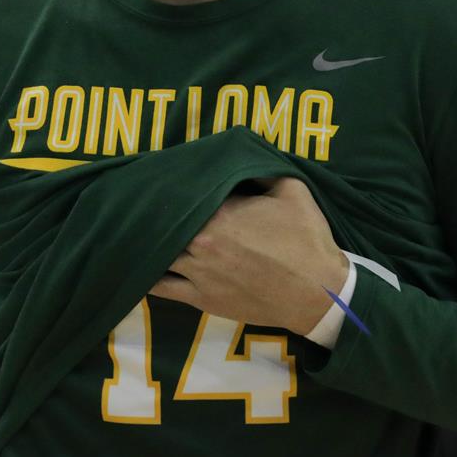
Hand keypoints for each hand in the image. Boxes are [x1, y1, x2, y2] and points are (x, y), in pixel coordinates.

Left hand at [148, 176, 347, 334]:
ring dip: (150, 242)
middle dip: (158, 213)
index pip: (185, 194)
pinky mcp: (199, 299)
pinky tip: (139, 265)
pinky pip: (161, 286)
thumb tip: (240, 158)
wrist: (318, 293)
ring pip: (159, 253)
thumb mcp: (293, 190)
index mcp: (219, 212)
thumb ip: (261, 170)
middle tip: (144, 204)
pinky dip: (147, 275)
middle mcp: (200, 242)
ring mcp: (197, 273)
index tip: (166, 179)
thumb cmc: (306, 240)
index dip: (176, 187)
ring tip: (139, 231)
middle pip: (166, 223)